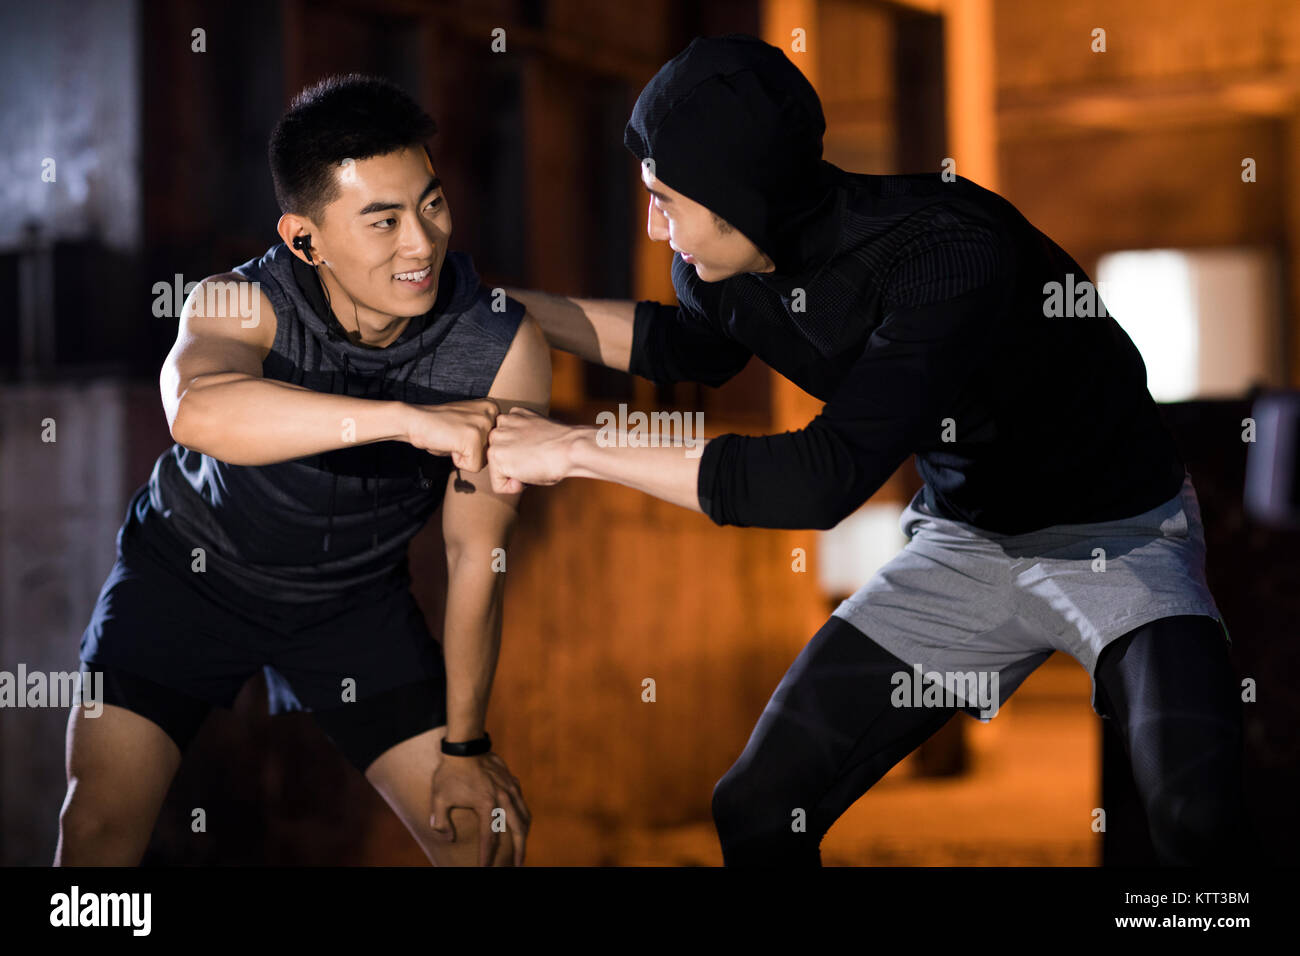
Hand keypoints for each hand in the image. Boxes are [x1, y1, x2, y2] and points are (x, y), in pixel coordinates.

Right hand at [404, 399, 498, 471]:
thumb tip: (500, 454)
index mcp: (492, 407)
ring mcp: (484, 425)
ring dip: (466, 457)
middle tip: (455, 436)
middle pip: (492, 451)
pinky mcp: (474, 439)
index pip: (496, 441)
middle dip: (472, 451)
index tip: (460, 431)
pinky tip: (449, 444)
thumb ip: (486, 432)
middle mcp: (492, 413)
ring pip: (484, 460)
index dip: (475, 444)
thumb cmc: (440, 426)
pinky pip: (474, 467)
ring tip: (452, 440)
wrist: (415, 421)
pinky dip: (459, 461)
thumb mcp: (470, 423)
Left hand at [429, 750, 529, 865]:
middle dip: (519, 851)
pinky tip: (520, 823)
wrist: (464, 744)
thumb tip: (448, 838)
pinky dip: (523, 816)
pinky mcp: (512, 780)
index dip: (487, 856)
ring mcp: (510, 788)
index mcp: (486, 804)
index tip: (485, 869)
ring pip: (524, 816)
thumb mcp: (439, 798)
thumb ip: (441, 822)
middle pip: (518, 830)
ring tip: (522, 848)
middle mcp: (502, 798)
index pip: (489, 838)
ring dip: (525, 834)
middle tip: (518, 865)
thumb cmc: (449, 772)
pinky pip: (522, 802)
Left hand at [486, 407, 580, 493]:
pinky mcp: (496, 455)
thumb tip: (519, 457)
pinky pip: (497, 483)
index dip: (522, 455)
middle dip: (514, 463)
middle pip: (499, 454)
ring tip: (531, 468)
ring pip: (496, 467)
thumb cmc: (563, 446)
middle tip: (535, 463)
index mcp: (515, 414)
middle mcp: (502, 423)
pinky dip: (511, 488)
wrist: (570, 449)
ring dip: (512, 474)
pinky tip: (526, 479)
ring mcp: (497, 438)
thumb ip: (524, 440)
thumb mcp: (540, 434)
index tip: (537, 456)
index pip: (507, 441)